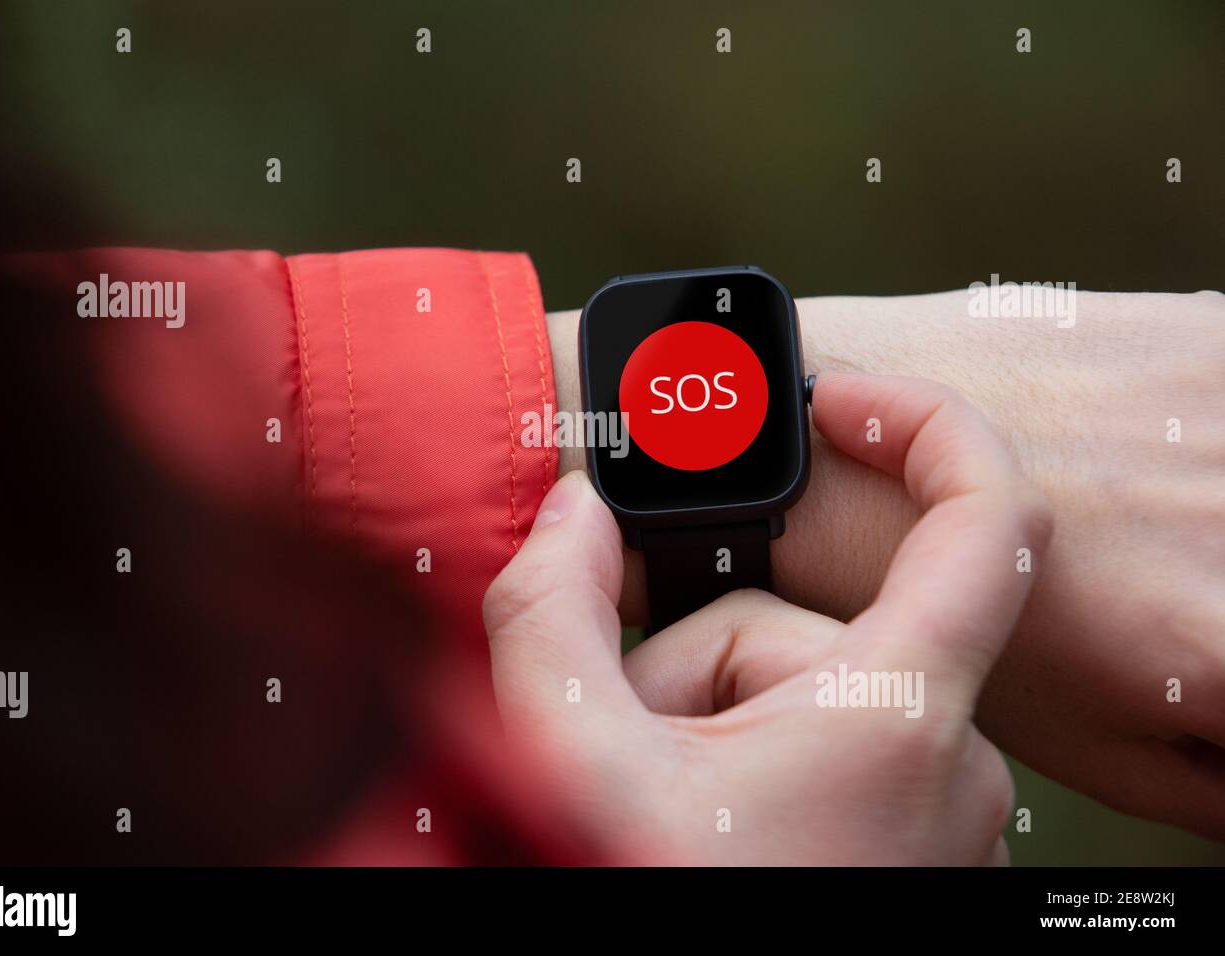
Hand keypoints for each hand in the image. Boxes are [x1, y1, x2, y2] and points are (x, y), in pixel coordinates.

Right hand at [545, 288, 1224, 839]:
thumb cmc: (650, 910)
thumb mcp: (569, 758)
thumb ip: (550, 607)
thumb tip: (569, 516)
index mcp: (893, 721)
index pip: (986, 516)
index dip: (917, 420)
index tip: (830, 395)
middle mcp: (939, 764)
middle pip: (799, 627)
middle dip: (684, 661)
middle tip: (624, 744)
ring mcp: (919, 812)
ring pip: (791, 693)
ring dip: (693, 723)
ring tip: (644, 803)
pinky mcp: (892, 841)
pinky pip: (811, 747)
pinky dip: (733, 760)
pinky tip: (680, 818)